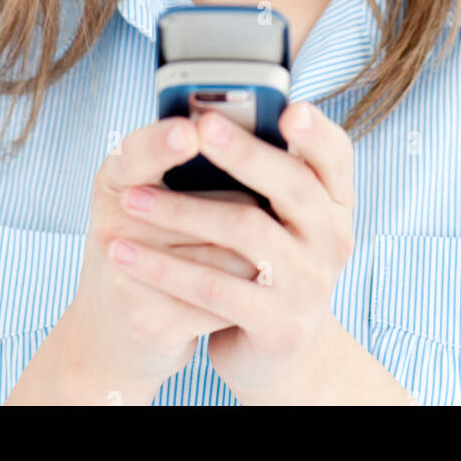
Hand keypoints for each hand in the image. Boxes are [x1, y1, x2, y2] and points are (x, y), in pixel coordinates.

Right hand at [60, 117, 256, 403]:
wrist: (112, 333)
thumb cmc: (150, 244)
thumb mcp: (149, 193)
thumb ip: (188, 163)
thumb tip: (259, 136)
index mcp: (112, 180)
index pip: (135, 154)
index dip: (163, 143)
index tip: (192, 129)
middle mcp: (109, 225)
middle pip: (201, 207)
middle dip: (248, 205)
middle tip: (278, 202)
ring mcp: (124, 278)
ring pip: (224, 253)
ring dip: (259, 250)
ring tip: (274, 247)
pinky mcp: (150, 320)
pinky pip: (223, 297)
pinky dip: (247, 290)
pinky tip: (256, 286)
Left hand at [110, 101, 355, 401]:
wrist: (271, 351)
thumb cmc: (262, 259)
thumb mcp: (276, 215)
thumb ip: (260, 170)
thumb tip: (201, 118)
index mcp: (334, 200)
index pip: (336, 156)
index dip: (316, 132)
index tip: (289, 109)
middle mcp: (333, 239)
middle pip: (293, 186)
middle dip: (243, 153)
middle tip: (200, 127)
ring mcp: (310, 285)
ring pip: (244, 231)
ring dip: (181, 210)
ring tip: (130, 198)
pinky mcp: (279, 325)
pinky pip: (213, 288)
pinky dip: (164, 268)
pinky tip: (125, 252)